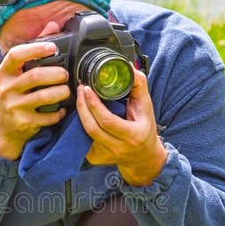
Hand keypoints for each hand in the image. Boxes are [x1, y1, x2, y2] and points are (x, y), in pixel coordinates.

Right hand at [0, 40, 69, 159]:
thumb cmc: (11, 96)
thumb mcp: (15, 74)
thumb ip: (33, 50)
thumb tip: (52, 25)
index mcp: (4, 73)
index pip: (16, 55)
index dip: (36, 49)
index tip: (53, 48)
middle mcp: (6, 89)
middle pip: (35, 76)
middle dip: (56, 74)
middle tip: (65, 74)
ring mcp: (14, 107)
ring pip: (43, 97)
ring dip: (60, 92)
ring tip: (66, 90)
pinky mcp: (23, 123)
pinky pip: (47, 117)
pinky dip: (58, 113)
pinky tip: (62, 110)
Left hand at [76, 69, 167, 185]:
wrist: (143, 157)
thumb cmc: (144, 128)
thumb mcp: (146, 107)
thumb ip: (138, 86)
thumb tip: (128, 67)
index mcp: (133, 135)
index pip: (108, 121)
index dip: (94, 105)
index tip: (87, 89)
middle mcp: (118, 148)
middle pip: (92, 128)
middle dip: (82, 107)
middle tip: (80, 90)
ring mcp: (105, 155)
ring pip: (83, 134)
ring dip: (78, 115)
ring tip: (79, 99)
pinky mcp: (95, 158)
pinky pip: (81, 140)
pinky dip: (78, 126)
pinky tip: (80, 114)